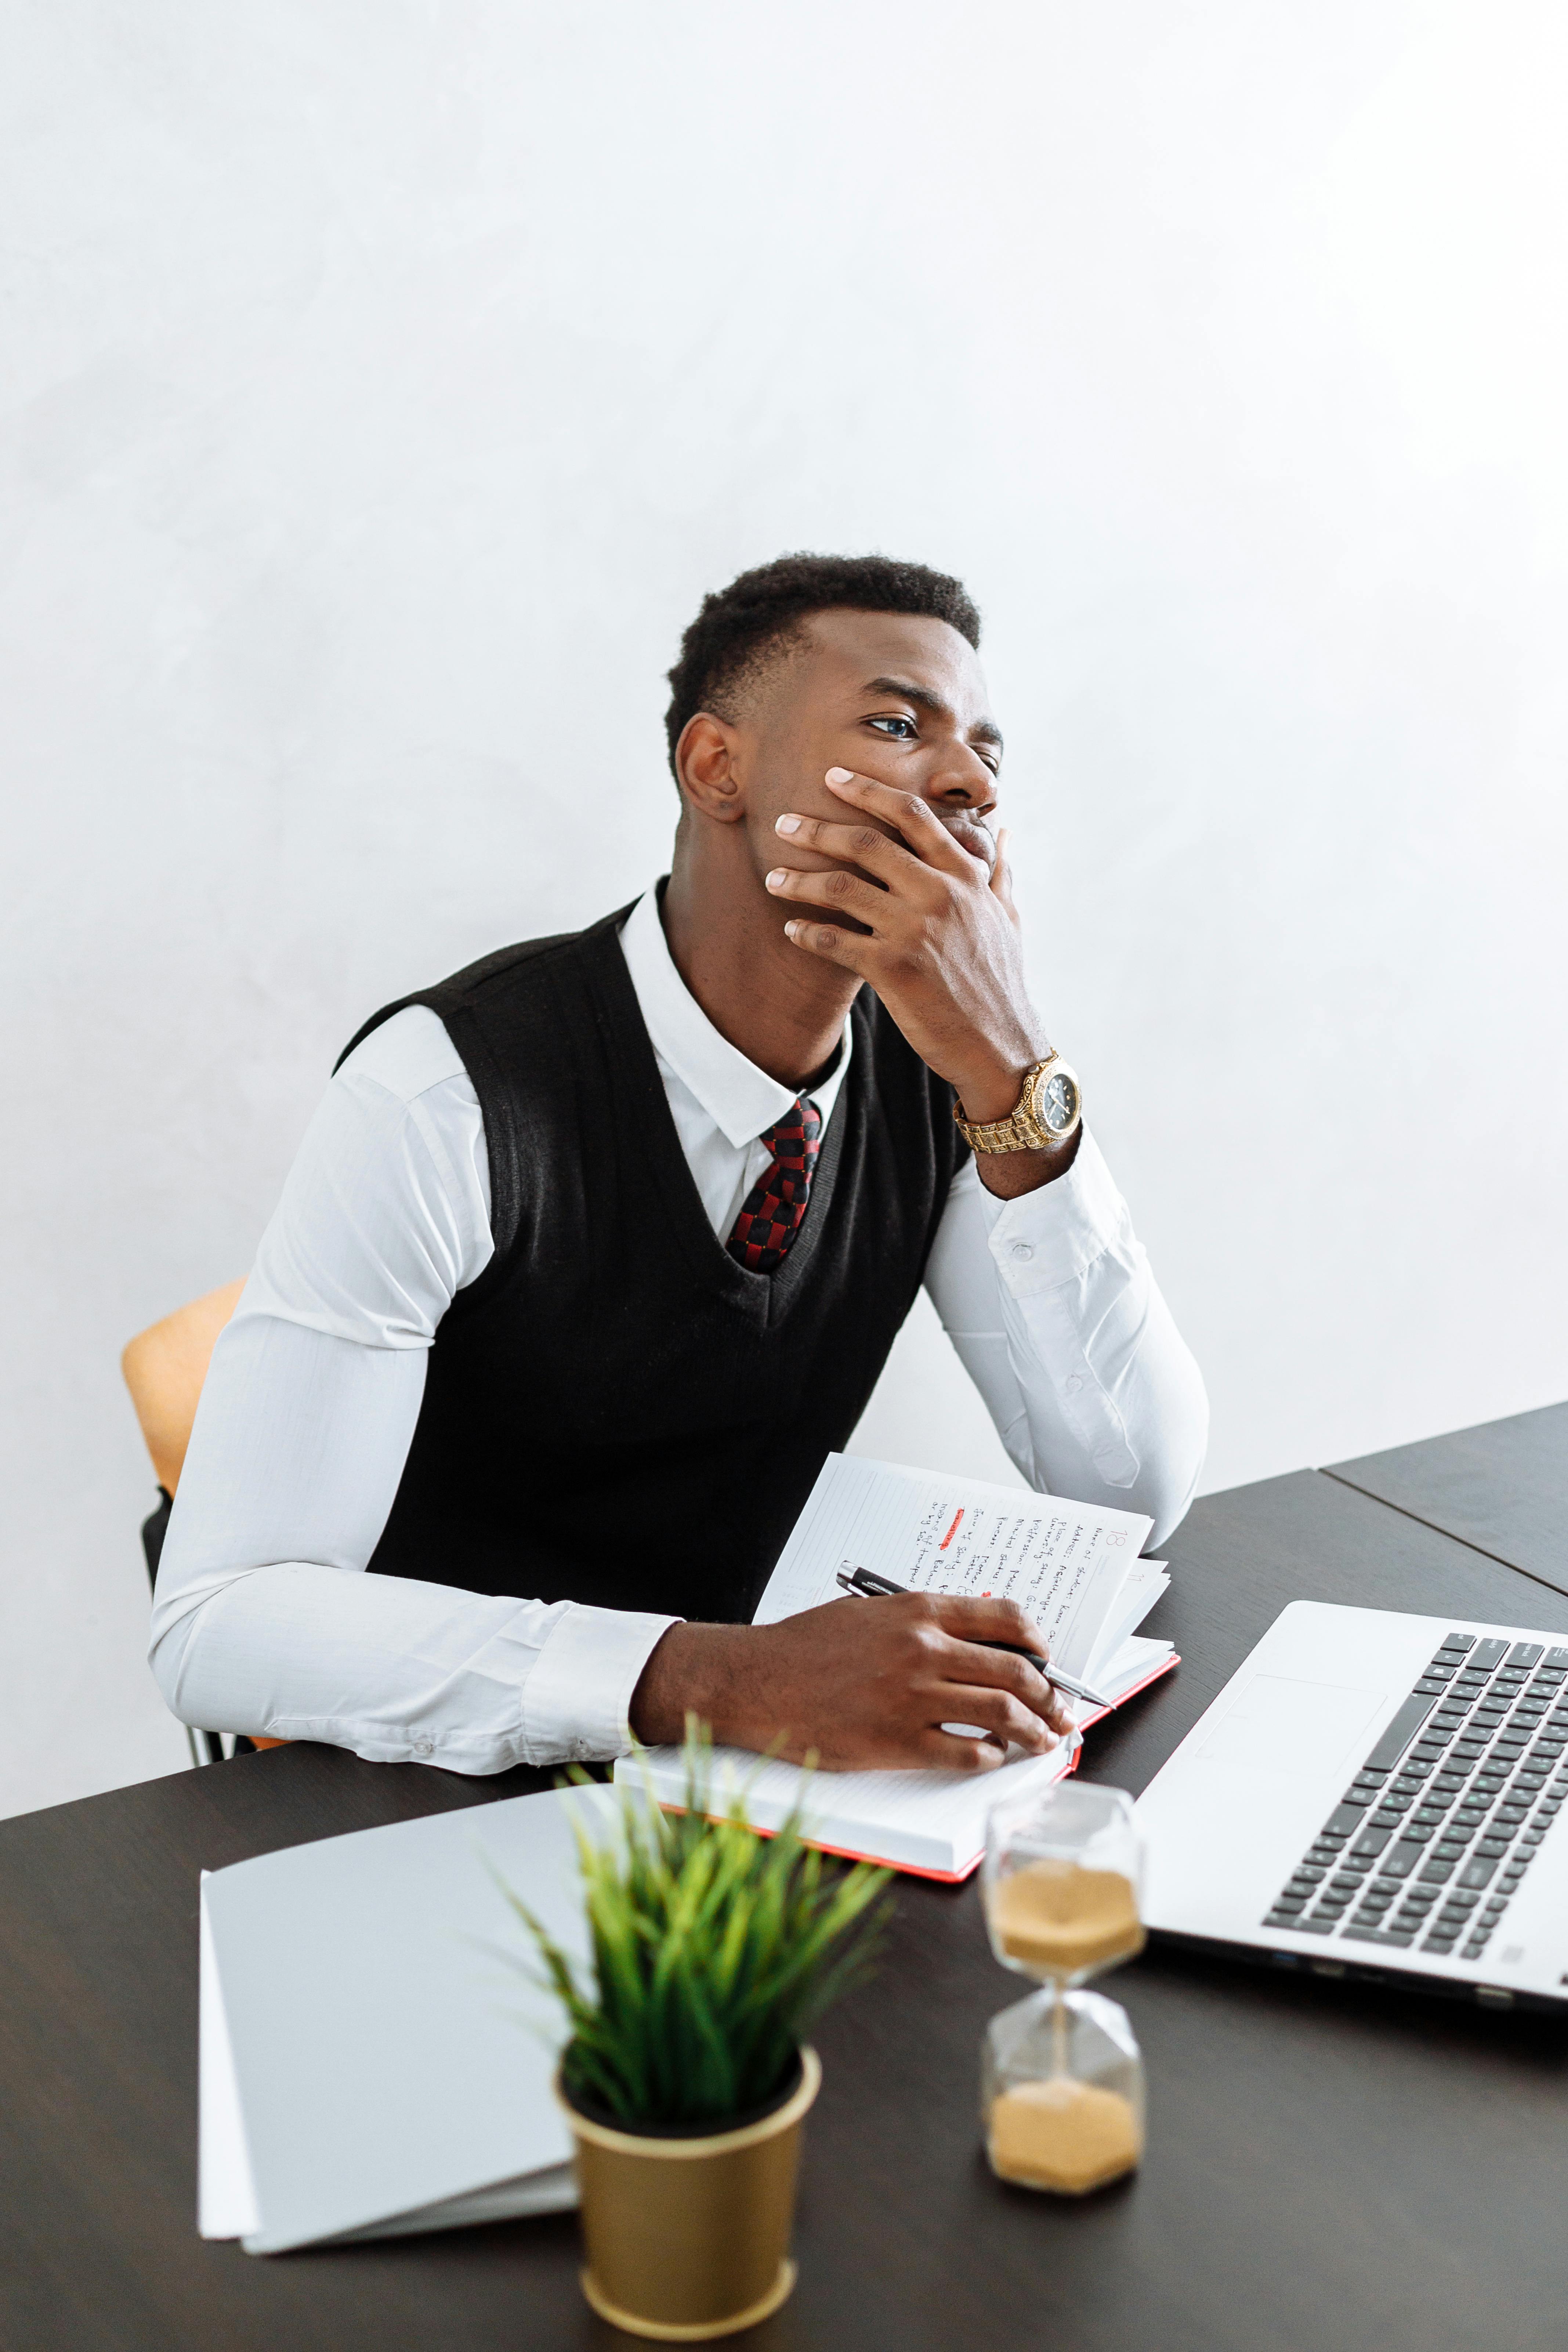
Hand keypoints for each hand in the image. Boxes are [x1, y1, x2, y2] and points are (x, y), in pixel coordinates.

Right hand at [628, 1592, 1075, 1771]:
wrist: (756, 1681)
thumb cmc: (805, 1647)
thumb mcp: (868, 1613)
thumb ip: (920, 1621)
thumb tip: (970, 1638)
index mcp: (917, 1611)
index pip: (1004, 1620)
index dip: (1039, 1642)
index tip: (1049, 1660)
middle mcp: (923, 1649)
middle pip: (1016, 1670)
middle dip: (1050, 1694)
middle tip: (1061, 1710)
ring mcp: (913, 1697)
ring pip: (1002, 1713)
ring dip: (1034, 1730)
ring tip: (1044, 1741)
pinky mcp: (898, 1742)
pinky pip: (967, 1754)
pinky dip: (991, 1758)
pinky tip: (993, 1759)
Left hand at [764, 768, 1046, 1124]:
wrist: (1002, 1045)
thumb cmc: (1002, 980)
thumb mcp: (1007, 916)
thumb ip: (997, 870)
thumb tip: (1002, 830)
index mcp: (963, 875)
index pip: (912, 815)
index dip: (869, 790)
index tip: (834, 776)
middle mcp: (939, 894)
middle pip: (866, 843)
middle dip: (817, 829)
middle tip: (783, 822)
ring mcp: (915, 930)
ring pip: (841, 888)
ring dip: (799, 880)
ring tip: (772, 877)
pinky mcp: (893, 969)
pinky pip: (835, 941)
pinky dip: (807, 933)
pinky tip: (790, 930)